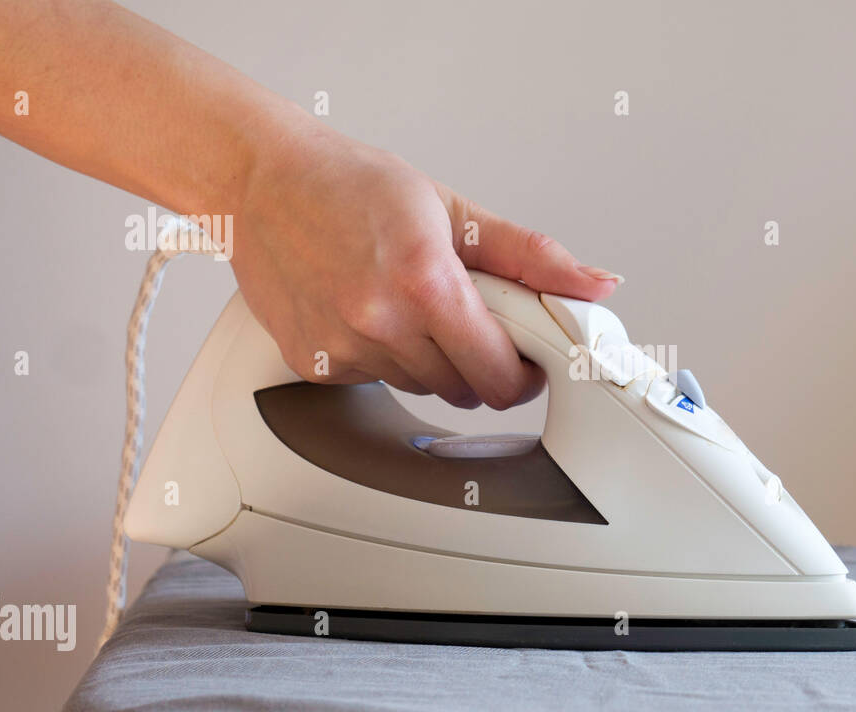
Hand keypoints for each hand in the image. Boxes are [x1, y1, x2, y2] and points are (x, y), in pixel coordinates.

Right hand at [230, 122, 620, 408]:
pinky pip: (374, 381)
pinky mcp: (312, 362)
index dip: (524, 373)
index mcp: (425, 281)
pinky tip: (369, 311)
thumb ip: (530, 256)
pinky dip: (384, 358)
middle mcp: (379, 320)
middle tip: (470, 320)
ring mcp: (341, 346)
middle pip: (464, 389)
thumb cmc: (352, 185)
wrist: (261, 178)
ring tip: (411, 304)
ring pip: (421, 388)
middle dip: (481, 364)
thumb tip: (594, 282)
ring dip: (432, 361)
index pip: (499, 373)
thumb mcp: (454, 210)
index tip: (528, 360)